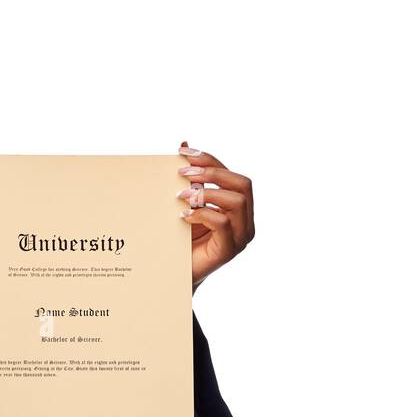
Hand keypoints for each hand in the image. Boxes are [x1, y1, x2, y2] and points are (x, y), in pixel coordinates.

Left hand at [177, 141, 254, 292]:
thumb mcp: (184, 202)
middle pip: (242, 184)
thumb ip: (189, 177)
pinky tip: (183, 216)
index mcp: (237, 207)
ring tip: (181, 196)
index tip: (184, 152)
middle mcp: (245, 221)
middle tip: (182, 173)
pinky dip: (203, 214)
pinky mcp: (228, 251)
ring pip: (238, 202)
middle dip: (213, 172)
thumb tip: (183, 143)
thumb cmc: (180, 238)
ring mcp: (240, 237)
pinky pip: (224, 224)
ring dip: (208, 193)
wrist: (172, 273)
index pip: (232, 175)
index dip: (211, 159)